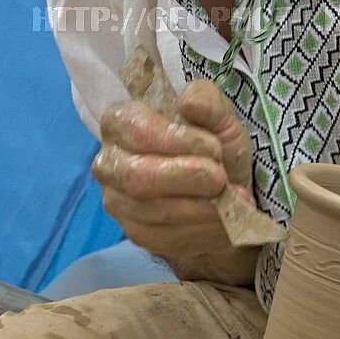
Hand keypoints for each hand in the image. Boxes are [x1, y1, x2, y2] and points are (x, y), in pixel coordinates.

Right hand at [93, 80, 257, 282]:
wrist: (223, 192)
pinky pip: (165, 238)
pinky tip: (224, 219)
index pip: (138, 130)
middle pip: (138, 176)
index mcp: (120, 121)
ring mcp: (117, 201)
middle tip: (221, 178)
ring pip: (154, 211)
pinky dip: (203, 229)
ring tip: (231, 197)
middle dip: (187, 178)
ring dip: (200, 207)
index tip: (214, 147)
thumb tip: (189, 103)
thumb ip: (207, 101)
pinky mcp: (135, 233)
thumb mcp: (219, 115)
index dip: (179, 140)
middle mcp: (108, 162)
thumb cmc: (214, 146)